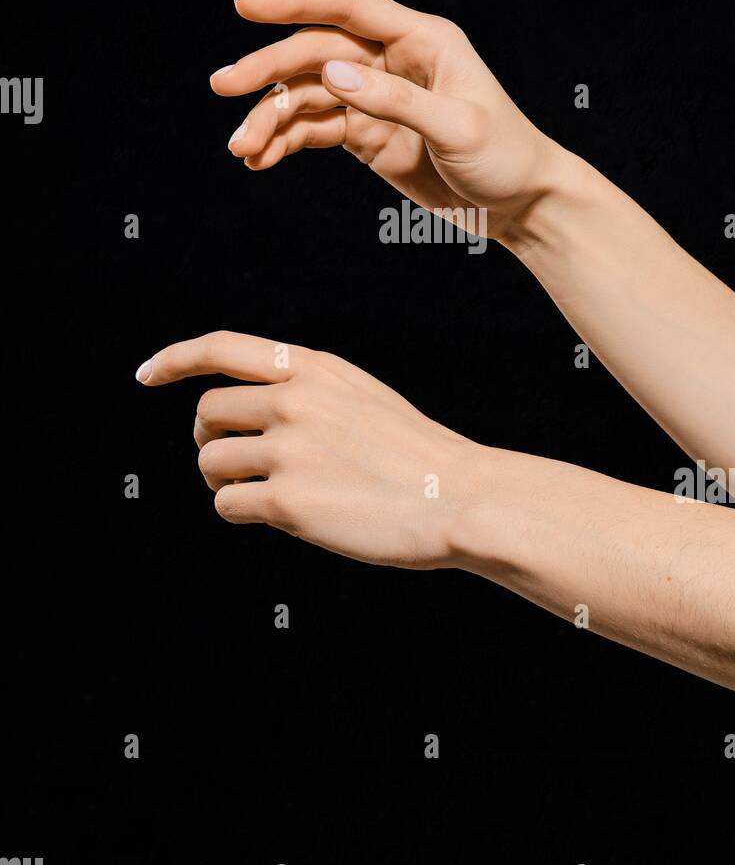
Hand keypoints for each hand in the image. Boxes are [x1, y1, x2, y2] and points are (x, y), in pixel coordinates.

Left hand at [135, 331, 477, 568]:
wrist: (459, 498)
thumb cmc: (414, 456)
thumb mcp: (360, 396)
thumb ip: (306, 391)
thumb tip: (242, 409)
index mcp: (314, 369)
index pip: (222, 348)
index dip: (175, 359)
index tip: (145, 376)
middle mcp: (296, 401)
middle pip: (207, 413)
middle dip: (208, 441)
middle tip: (229, 465)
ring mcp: (291, 450)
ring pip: (212, 462)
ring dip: (222, 482)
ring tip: (258, 494)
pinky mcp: (289, 501)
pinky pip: (227, 504)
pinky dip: (240, 512)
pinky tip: (276, 516)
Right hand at [212, 0, 557, 238]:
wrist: (521, 203)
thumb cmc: (506, 156)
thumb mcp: (459, 128)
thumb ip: (396, 101)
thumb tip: (331, 77)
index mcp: (421, 40)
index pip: (348, 8)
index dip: (295, 1)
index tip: (246, 5)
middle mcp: (392, 61)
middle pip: (315, 53)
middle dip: (267, 69)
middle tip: (222, 86)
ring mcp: (375, 98)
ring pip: (307, 97)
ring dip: (269, 118)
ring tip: (241, 149)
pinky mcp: (367, 135)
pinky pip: (315, 131)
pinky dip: (284, 144)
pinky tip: (259, 160)